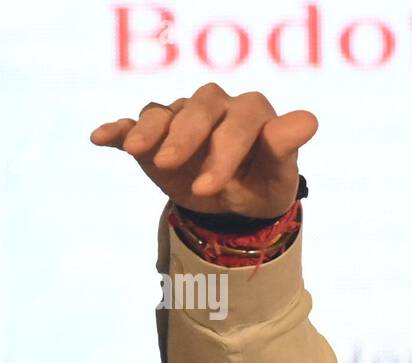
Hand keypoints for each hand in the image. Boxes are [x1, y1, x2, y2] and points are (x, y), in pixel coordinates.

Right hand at [90, 83, 317, 217]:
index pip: (239, 121)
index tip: (210, 186)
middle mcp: (216, 106)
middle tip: (169, 166)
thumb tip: (308, 120)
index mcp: (252, 112)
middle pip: (197, 110)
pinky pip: (132, 123)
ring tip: (141, 153)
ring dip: (149, 131)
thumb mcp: (278, 179)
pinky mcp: (156, 131)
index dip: (223, 151)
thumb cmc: (262, 187)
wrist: (236, 207)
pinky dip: (118, 130)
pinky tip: (102, 138)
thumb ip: (285, 149)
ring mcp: (183, 116)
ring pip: (163, 112)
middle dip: (184, 139)